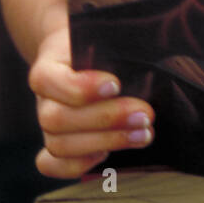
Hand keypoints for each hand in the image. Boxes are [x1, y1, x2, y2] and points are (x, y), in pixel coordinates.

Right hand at [29, 24, 154, 178]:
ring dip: (106, 142)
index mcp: (48, 67)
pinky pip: (51, 165)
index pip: (47, 79)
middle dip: (106, 119)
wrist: (81, 57)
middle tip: (145, 114)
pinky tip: (107, 155)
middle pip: (56, 118)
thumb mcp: (106, 38)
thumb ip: (121, 46)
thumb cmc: (99, 46)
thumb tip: (160, 48)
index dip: (80, 87)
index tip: (115, 84)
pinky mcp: (54, 146)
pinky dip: (78, 164)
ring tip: (143, 134)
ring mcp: (46, 126)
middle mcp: (43, 99)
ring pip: (59, 144)